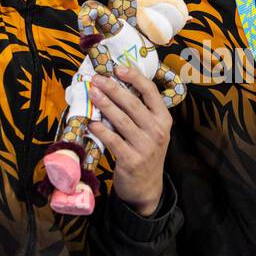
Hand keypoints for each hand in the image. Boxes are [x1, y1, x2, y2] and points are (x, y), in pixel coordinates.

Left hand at [88, 63, 172, 215]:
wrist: (147, 187)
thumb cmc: (145, 153)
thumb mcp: (152, 131)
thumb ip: (141, 112)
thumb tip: (116, 86)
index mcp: (164, 119)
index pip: (151, 92)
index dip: (134, 77)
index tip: (118, 68)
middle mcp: (157, 131)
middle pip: (133, 103)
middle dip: (112, 88)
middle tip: (97, 79)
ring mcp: (145, 146)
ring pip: (121, 120)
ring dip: (104, 104)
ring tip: (92, 93)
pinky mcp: (131, 160)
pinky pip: (113, 140)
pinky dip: (101, 130)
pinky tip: (91, 123)